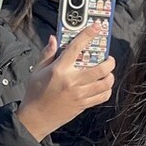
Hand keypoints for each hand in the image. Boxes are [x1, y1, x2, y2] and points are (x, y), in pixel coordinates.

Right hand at [17, 24, 115, 142]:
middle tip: (109, 59)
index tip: (96, 27)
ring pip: (105, 84)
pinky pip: (102, 97)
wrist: (35, 117)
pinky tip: (104, 86)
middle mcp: (72, 81)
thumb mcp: (37, 70)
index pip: (77, 48)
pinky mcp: (83, 105)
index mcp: (60, 70)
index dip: (88, 35)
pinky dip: (107, 90)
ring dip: (110, 76)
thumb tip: (54, 38)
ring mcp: (80, 95)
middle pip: (100, 69)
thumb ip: (47, 53)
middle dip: (109, 62)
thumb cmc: (35, 93)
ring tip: (108, 73)